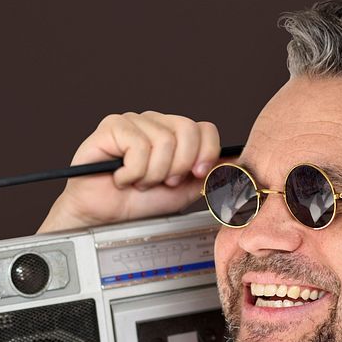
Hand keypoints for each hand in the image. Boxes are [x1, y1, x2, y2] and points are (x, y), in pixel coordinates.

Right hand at [38, 112, 222, 232]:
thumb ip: (209, 176)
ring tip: (138, 182)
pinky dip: (132, 171)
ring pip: (163, 141)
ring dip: (152, 174)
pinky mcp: (112, 126)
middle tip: (163, 182)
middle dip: (179, 166)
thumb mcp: (185, 193)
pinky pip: (138, 145)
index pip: (205, 128)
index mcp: (175, 135)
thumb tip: (235, 164)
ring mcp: (134, 122)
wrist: (106, 219)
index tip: (196, 175)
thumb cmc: (139, 205)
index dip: (206, 153)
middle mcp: (156, 123)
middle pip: (188, 131)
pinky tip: (122, 177)